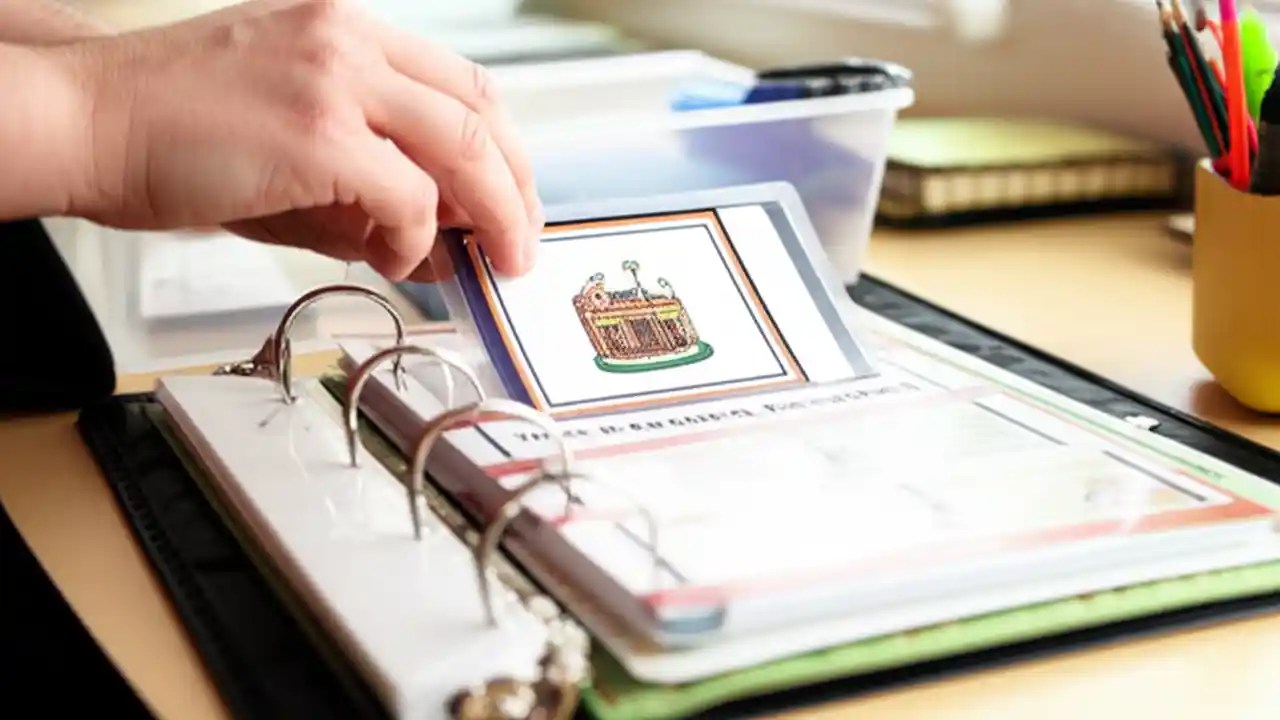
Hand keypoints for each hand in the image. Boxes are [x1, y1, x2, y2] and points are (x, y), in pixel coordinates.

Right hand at [61, 0, 541, 279]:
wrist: (84, 121)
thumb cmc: (172, 133)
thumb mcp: (292, 149)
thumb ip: (371, 191)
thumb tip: (443, 247)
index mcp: (348, 30)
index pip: (461, 85)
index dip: (503, 151)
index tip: (511, 202)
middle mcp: (351, 40)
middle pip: (480, 111)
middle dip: (516, 187)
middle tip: (521, 243)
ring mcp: (336, 79)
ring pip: (463, 148)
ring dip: (492, 215)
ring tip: (490, 263)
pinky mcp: (317, 132)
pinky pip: (408, 197)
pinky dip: (414, 239)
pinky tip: (390, 258)